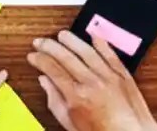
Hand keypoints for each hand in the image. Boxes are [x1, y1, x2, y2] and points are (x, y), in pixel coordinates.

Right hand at [27, 31, 156, 130]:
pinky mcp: (123, 74)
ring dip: (72, 40)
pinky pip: (110, 53)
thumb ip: (55, 101)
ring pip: (87, 51)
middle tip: (40, 41)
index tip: (33, 56)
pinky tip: (93, 35)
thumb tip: (45, 82)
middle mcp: (92, 82)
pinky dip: (101, 43)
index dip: (40, 60)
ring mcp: (109, 76)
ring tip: (62, 35)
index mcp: (77, 96)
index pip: (53, 69)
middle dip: (50, 46)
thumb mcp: (70, 124)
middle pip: (66, 57)